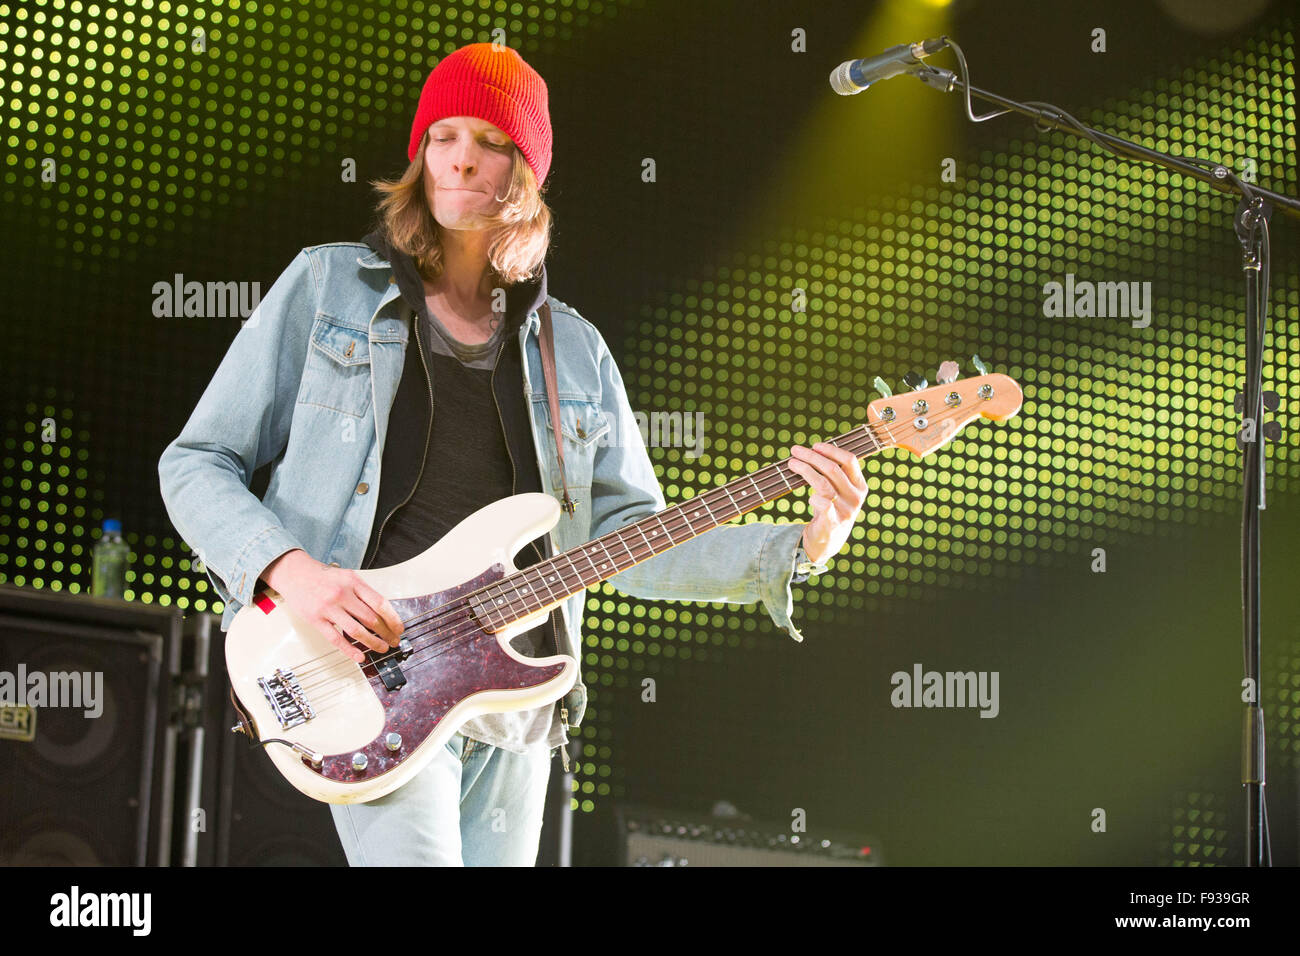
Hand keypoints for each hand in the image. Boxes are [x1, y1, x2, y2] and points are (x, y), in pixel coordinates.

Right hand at [261, 550, 404, 662]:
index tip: (399, 628)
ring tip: (381, 648)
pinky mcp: (316, 620)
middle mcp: (342, 594)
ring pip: (356, 630)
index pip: (380, 603)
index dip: (393, 618)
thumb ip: (363, 593)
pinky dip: (350, 650)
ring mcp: (329, 608)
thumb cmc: (323, 577)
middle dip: (386, 633)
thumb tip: (383, 613)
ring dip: (373, 642)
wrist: (295, 573)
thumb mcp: (347, 577)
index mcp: (353, 582)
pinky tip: (359, 656)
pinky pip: (336, 639)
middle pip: (371, 618)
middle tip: (393, 641)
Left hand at [787, 442, 868, 565]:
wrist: (828, 541)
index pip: (850, 460)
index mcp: (860, 486)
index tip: (815, 445)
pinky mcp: (833, 522)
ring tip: (792, 463)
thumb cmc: (831, 510)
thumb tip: (813, 450)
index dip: (831, 450)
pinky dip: (813, 496)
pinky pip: (822, 503)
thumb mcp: (839, 491)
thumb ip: (834, 473)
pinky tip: (807, 495)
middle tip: (795, 450)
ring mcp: (845, 510)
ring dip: (805, 469)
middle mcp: (856, 497)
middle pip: (833, 468)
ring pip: (823, 483)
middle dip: (812, 456)